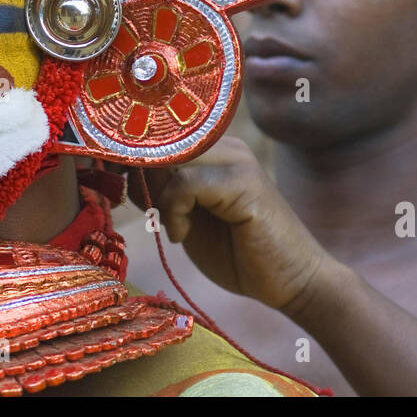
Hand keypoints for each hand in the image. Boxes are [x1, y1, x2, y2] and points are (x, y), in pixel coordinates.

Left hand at [126, 136, 333, 316]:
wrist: (292, 281)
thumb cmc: (239, 253)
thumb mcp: (190, 217)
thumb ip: (164, 190)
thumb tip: (126, 171)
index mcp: (214, 149)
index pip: (160, 135)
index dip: (134, 159)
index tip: (124, 187)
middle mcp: (226, 146)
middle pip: (160, 143)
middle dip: (143, 179)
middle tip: (149, 212)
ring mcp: (237, 160)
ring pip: (170, 161)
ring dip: (159, 200)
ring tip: (174, 227)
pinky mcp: (244, 182)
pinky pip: (186, 183)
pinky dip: (174, 211)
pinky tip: (183, 235)